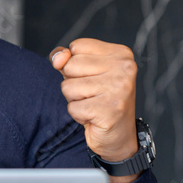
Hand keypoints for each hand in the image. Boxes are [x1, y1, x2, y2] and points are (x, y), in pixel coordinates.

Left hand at [50, 39, 139, 182]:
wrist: (118, 136)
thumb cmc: (99, 100)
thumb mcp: (82, 72)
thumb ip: (66, 58)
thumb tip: (58, 58)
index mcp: (120, 54)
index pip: (76, 47)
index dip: (75, 65)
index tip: (93, 78)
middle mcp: (124, 68)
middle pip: (70, 66)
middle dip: (73, 83)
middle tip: (93, 95)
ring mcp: (119, 89)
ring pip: (68, 87)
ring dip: (75, 100)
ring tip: (93, 105)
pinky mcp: (109, 110)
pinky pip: (73, 107)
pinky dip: (78, 115)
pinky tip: (94, 116)